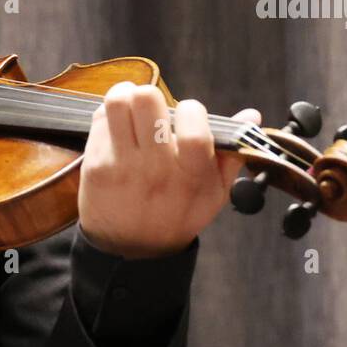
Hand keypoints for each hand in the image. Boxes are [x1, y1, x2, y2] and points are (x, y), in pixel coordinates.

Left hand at [78, 81, 262, 258]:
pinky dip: (108, 116)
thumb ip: (232, 155)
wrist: (129, 251)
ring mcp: (121, 166)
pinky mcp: (95, 165)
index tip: (187, 114)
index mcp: (190, 175)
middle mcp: (155, 168)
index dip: (191, 109)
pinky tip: (116, 128)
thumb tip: (251, 116)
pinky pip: (99, 120)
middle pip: (147, 100)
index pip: (194, 127)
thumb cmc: (176, 216)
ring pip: (117, 102)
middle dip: (152, 96)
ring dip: (125, 95)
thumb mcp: (214, 195)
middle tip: (152, 107)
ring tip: (131, 105)